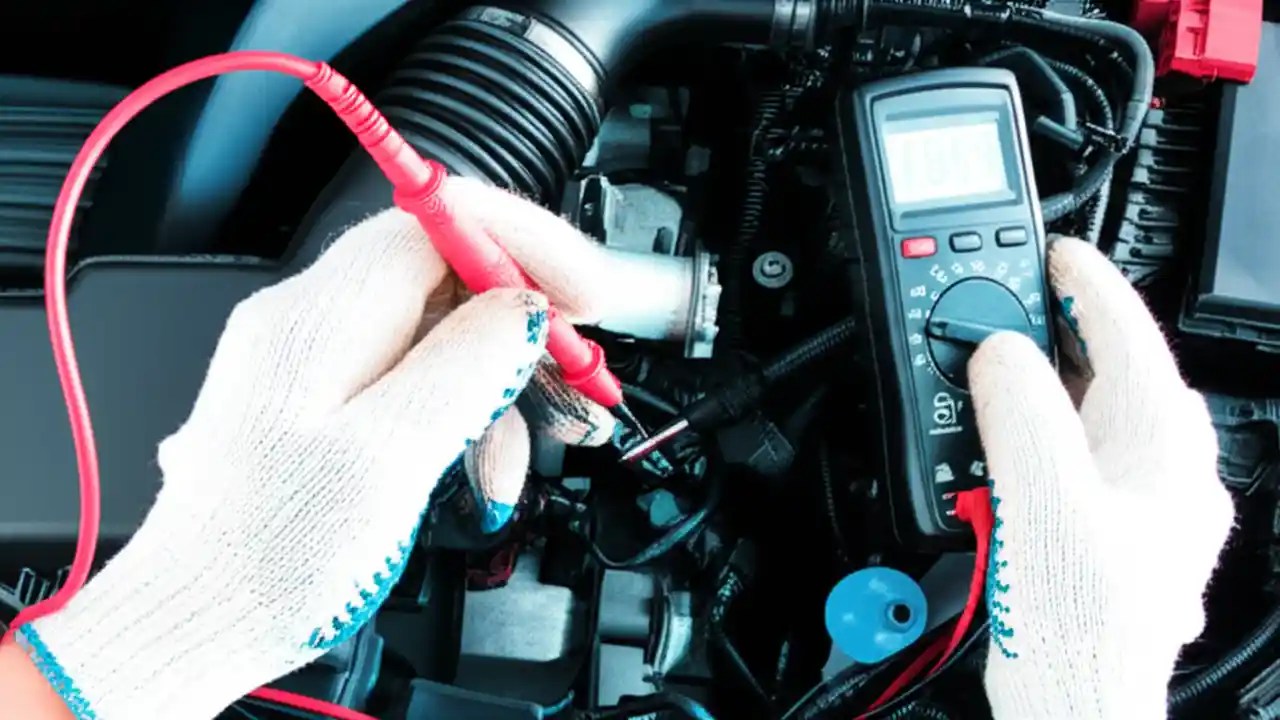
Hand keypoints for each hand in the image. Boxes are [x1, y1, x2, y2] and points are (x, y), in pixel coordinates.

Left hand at [11, 178, 630, 719]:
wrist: (203, 619)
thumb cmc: (272, 556)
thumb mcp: (389, 459)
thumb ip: (465, 366)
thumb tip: (525, 305)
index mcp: (320, 317)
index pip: (440, 220)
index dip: (526, 246)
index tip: (584, 297)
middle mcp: (314, 322)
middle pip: (451, 278)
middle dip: (528, 329)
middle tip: (580, 385)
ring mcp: (320, 361)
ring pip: (444, 333)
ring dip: (506, 385)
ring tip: (540, 447)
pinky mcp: (328, 401)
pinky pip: (418, 379)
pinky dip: (468, 415)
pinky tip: (487, 468)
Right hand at [968, 237, 1234, 718]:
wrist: (1074, 700)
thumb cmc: (1082, 623)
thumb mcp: (1045, 501)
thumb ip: (1023, 413)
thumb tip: (1001, 352)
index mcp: (1165, 451)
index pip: (1132, 335)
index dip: (1089, 284)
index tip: (1058, 251)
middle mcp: (1163, 473)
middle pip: (1114, 370)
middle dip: (1064, 333)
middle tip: (1016, 304)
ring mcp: (1137, 503)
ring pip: (1094, 413)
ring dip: (1046, 384)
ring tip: (999, 368)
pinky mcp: (1104, 529)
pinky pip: (1073, 455)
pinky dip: (1035, 434)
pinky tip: (1005, 445)